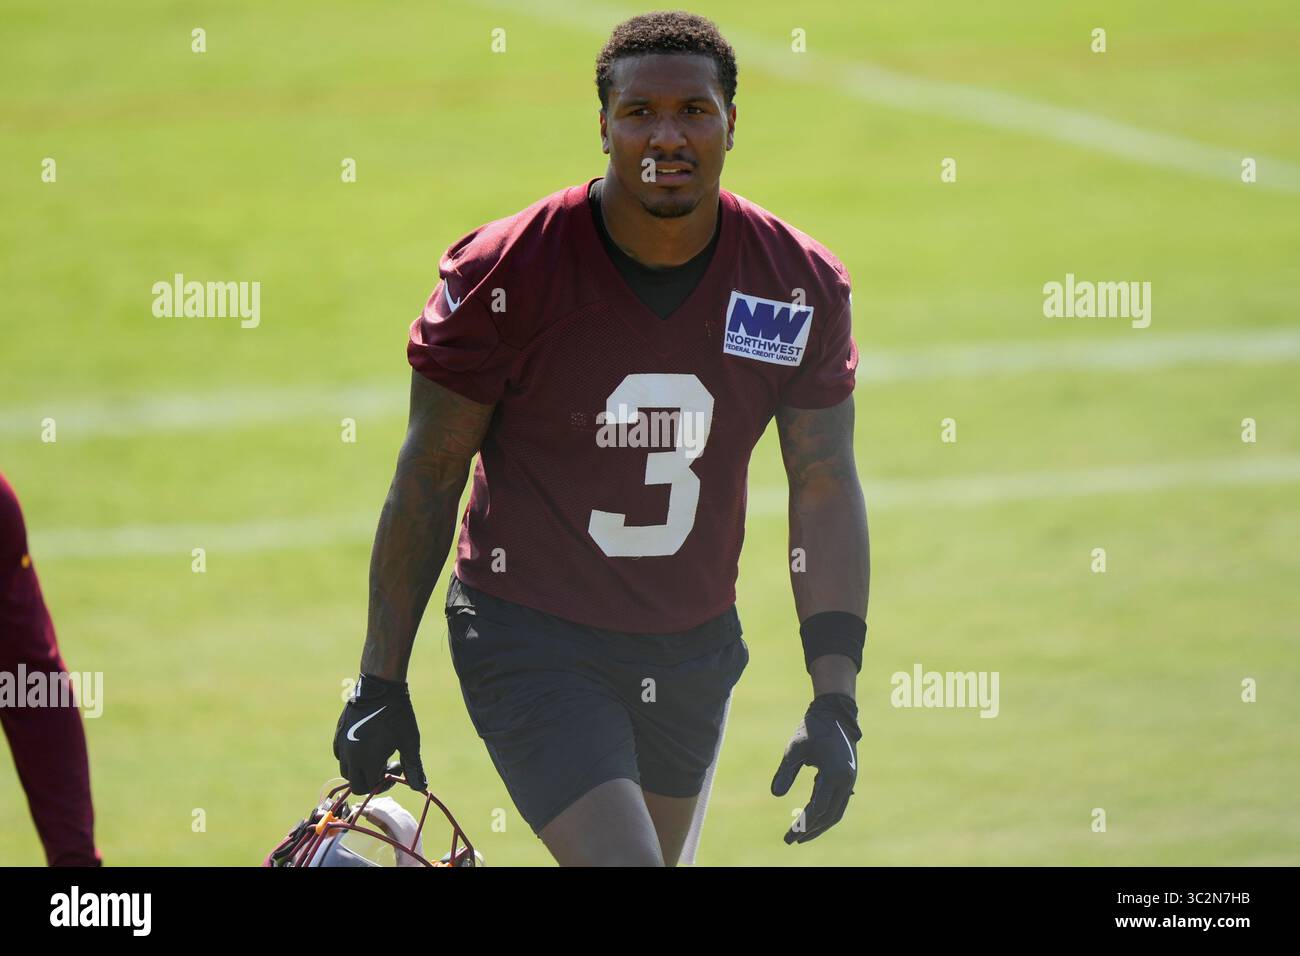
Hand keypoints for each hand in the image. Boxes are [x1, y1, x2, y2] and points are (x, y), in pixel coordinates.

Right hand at [333, 674, 426, 793]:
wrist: (380, 686)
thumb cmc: (398, 713)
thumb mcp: (409, 741)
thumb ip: (413, 767)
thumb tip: (420, 787)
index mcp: (366, 760)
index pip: (368, 787)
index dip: (383, 783)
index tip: (396, 766)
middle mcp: (349, 755)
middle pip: (355, 782)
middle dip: (370, 779)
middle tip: (386, 763)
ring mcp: (341, 743)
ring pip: (346, 768)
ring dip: (360, 768)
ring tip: (377, 752)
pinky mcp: (338, 732)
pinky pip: (340, 753)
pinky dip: (351, 756)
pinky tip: (367, 742)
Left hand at [770, 693, 860, 843]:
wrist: (834, 713)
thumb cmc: (812, 728)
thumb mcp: (795, 748)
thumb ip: (786, 771)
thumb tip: (775, 794)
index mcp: (834, 773)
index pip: (818, 808)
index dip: (803, 824)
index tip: (789, 836)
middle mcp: (845, 781)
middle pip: (829, 816)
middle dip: (810, 830)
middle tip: (791, 841)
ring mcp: (849, 780)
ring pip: (836, 812)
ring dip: (819, 826)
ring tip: (801, 837)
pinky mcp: (847, 778)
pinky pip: (838, 803)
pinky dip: (825, 814)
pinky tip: (811, 820)